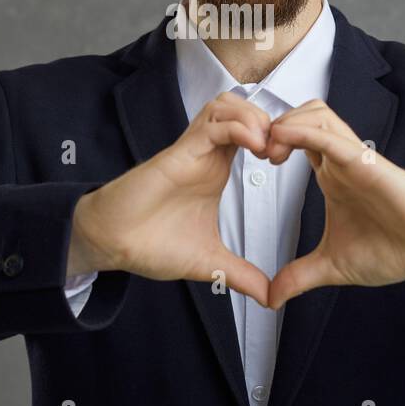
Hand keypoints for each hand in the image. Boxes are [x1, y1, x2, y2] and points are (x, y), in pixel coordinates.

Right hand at [71, 91, 274, 306]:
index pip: (253, 132)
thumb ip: (240, 276)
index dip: (276, 139)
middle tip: (284, 152)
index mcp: (216, 169)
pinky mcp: (178, 152)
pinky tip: (253, 145)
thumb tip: (269, 298)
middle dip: (272, 122)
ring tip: (268, 146)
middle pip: (245, 109)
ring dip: (255, 118)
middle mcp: (206, 154)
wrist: (113, 244)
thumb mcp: (209, 262)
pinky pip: (212, 124)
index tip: (290, 164)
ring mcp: (192, 150)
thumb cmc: (151, 244)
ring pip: (228, 106)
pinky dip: (237, 127)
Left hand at [263, 100, 404, 310]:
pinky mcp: (368, 162)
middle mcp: (341, 160)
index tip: (252, 165)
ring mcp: (355, 157)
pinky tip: (284, 141)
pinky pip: (331, 135)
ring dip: (286, 123)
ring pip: (316, 114)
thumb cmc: (395, 250)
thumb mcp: (333, 266)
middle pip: (302, 114)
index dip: (269, 142)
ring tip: (270, 150)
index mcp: (332, 174)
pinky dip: (304, 132)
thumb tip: (271, 298)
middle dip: (273, 126)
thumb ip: (300, 276)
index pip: (295, 138)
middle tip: (257, 153)